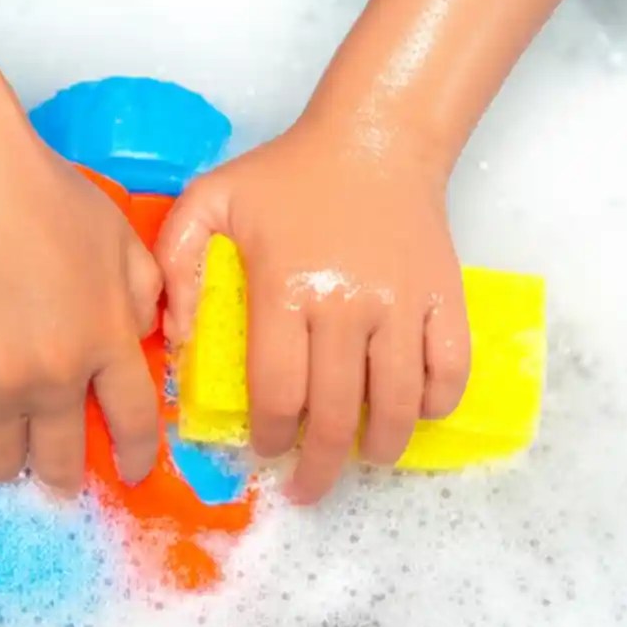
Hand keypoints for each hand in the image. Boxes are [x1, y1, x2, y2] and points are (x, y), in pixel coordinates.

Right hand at [0, 133, 161, 495]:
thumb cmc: (45, 196)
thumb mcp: (119, 237)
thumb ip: (142, 292)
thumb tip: (145, 335)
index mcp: (108, 342)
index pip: (134, 421)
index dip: (134, 456)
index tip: (129, 473)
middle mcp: (57, 377)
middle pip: (61, 458)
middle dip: (61, 477)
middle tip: (54, 479)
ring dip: (4, 457)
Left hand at [156, 120, 470, 504]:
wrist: (374, 136)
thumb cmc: (286, 173)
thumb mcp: (209, 200)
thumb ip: (176, 263)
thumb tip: (179, 337)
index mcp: (286, 289)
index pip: (277, 391)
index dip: (270, 436)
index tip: (265, 451)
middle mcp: (346, 306)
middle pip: (335, 414)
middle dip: (318, 467)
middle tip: (307, 490)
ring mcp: (402, 305)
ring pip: (398, 405)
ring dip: (380, 448)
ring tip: (364, 461)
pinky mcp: (444, 298)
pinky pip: (450, 371)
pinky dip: (436, 404)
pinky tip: (414, 413)